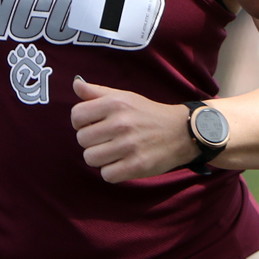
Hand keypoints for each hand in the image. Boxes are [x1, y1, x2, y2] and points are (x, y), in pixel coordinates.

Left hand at [72, 76, 197, 182]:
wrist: (182, 131)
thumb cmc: (148, 114)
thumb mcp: (125, 97)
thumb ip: (97, 92)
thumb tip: (75, 83)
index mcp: (116, 103)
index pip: (77, 116)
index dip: (82, 122)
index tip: (95, 124)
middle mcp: (121, 123)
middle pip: (82, 139)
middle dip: (93, 141)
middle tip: (109, 139)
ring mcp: (129, 145)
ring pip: (90, 158)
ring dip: (101, 158)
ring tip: (116, 151)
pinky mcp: (136, 165)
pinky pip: (106, 174)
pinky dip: (113, 171)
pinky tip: (124, 162)